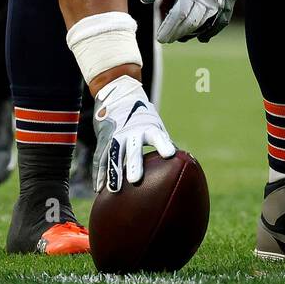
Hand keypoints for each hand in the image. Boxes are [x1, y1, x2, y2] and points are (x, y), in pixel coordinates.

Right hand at [92, 75, 175, 192]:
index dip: (163, 144)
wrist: (119, 94)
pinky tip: (99, 188)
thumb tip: (184, 162)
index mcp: (148, 127)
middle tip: (135, 180)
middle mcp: (131, 131)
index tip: (170, 154)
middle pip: (132, 148)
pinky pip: (101, 157)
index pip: (158, 136)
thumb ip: (165, 142)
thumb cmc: (142, 115)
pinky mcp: (104, 138)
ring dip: (113, 171)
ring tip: (114, 189)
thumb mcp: (155, 124)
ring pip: (113, 154)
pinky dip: (99, 173)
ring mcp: (116, 134)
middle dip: (133, 163)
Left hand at [140, 0, 246, 43]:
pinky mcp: (228, 2)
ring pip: (204, 25)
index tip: (160, 37)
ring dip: (190, 33)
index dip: (169, 28)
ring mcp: (220, 2)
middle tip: (166, 38)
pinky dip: (209, 31)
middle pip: (191, 23)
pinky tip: (200, 36)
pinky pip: (218, 23)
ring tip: (178, 36)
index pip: (179, 15)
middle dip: (177, 33)